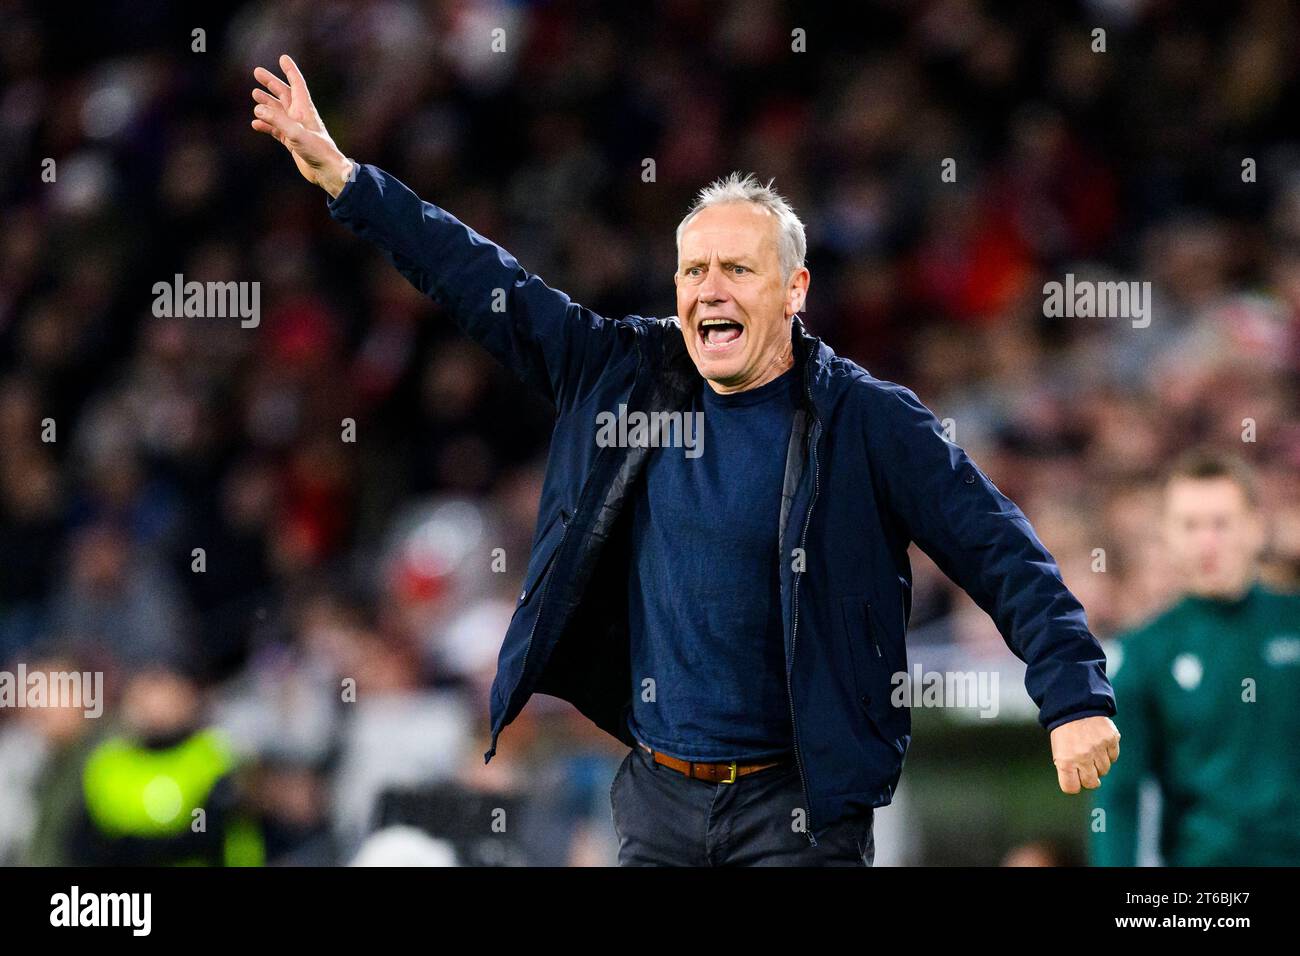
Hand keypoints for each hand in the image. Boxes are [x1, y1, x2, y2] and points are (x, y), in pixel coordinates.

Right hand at [250, 54, 352, 196]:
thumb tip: (258, 109)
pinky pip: (276, 129)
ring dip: (267, 103)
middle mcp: (300, 116)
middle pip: (284, 94)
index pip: (297, 84)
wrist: (326, 171)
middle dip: (271, 83)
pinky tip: (255, 124)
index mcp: (305, 110)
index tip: (283, 58)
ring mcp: (296, 129)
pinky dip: (266, 125)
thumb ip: (277, 120)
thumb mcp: (296, 133)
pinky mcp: (292, 142)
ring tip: (254, 94)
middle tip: (257, 72)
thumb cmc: (317, 150)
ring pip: (278, 112)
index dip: (290, 70)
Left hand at [1049, 715, 1119, 793]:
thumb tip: (1080, 784)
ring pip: (1104, 770)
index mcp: (1065, 760)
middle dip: (1089, 777)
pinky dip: (1109, 753)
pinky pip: (1114, 757)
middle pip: (1091, 783)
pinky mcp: (1110, 740)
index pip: (1071, 788)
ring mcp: (1098, 749)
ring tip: (1091, 750)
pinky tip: (1100, 743)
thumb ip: (1067, 768)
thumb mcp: (1058, 749)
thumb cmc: (1065, 731)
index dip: (1074, 785)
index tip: (1076, 781)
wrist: (1075, 706)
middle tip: (1086, 767)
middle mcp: (1082, 757)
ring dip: (1099, 763)